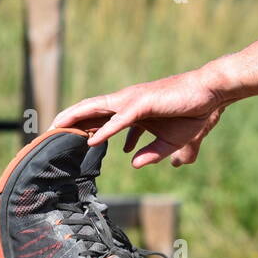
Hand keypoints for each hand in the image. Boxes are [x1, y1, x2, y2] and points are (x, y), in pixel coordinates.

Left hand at [51, 68, 227, 168]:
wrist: (210, 94)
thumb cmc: (192, 113)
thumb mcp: (171, 141)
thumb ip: (152, 152)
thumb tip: (133, 163)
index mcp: (131, 111)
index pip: (99, 118)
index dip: (81, 126)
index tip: (64, 138)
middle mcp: (127, 103)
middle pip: (90, 111)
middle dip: (68, 121)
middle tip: (46, 132)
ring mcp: (134, 101)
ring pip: (97, 109)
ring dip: (75, 119)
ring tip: (56, 129)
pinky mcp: (143, 104)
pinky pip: (120, 121)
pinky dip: (105, 131)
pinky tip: (92, 141)